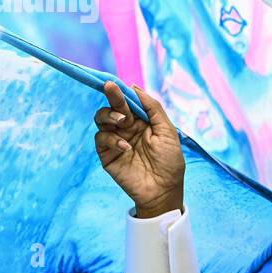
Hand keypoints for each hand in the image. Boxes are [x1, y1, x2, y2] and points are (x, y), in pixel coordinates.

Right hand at [94, 81, 185, 217]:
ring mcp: (116, 141)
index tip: (116, 82)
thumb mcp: (167, 131)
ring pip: (101, 119)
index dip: (122, 92)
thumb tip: (133, 87)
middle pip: (113, 106)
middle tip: (111, 88)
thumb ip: (152, 108)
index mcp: (142, 122)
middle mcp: (127, 129)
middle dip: (112, 96)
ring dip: (110, 115)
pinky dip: (111, 139)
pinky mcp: (107, 155)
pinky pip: (101, 139)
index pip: (128, 102)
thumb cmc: (170, 162)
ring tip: (123, 121)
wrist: (164, 190)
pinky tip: (126, 147)